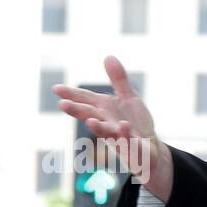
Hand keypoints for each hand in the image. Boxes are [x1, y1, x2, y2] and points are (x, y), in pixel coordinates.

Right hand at [53, 55, 173, 200]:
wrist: (151, 151)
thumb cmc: (135, 123)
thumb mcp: (128, 98)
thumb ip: (118, 80)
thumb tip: (108, 56)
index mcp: (104, 110)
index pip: (86, 100)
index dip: (72, 95)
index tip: (56, 89)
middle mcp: (108, 124)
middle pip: (91, 116)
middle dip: (78, 111)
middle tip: (62, 105)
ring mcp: (119, 138)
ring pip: (107, 133)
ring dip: (99, 128)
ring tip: (91, 122)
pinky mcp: (133, 149)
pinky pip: (129, 143)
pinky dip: (126, 136)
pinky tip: (124, 126)